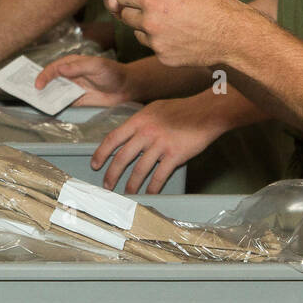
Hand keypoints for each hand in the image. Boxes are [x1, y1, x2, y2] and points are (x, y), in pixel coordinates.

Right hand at [35, 55, 133, 106]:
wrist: (124, 88)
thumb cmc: (112, 72)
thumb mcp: (96, 66)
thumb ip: (78, 67)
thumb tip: (60, 69)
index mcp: (72, 63)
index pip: (54, 68)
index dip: (44, 75)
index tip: (38, 85)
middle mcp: (69, 75)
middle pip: (49, 79)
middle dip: (38, 84)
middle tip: (25, 91)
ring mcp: (71, 88)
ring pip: (53, 91)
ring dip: (43, 95)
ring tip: (31, 101)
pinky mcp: (75, 100)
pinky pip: (61, 102)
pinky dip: (52, 105)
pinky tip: (45, 108)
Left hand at [91, 96, 223, 193]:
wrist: (207, 112)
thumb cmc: (183, 109)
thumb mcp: (155, 109)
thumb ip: (141, 121)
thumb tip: (129, 133)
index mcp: (139, 120)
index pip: (113, 138)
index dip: (101, 153)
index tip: (96, 164)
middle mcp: (146, 132)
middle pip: (122, 157)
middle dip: (112, 174)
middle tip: (107, 185)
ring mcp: (160, 144)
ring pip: (139, 170)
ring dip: (131, 184)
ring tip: (127, 193)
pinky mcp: (174, 155)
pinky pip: (159, 176)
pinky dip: (153, 187)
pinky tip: (149, 193)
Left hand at [111, 0, 248, 68]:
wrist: (232, 34)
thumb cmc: (212, 0)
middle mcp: (149, 22)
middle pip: (125, 15)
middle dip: (134, 8)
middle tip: (151, 5)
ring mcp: (156, 43)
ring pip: (137, 31)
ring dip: (145, 25)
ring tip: (167, 19)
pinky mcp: (164, 57)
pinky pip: (153, 46)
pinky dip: (159, 40)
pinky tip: (177, 33)